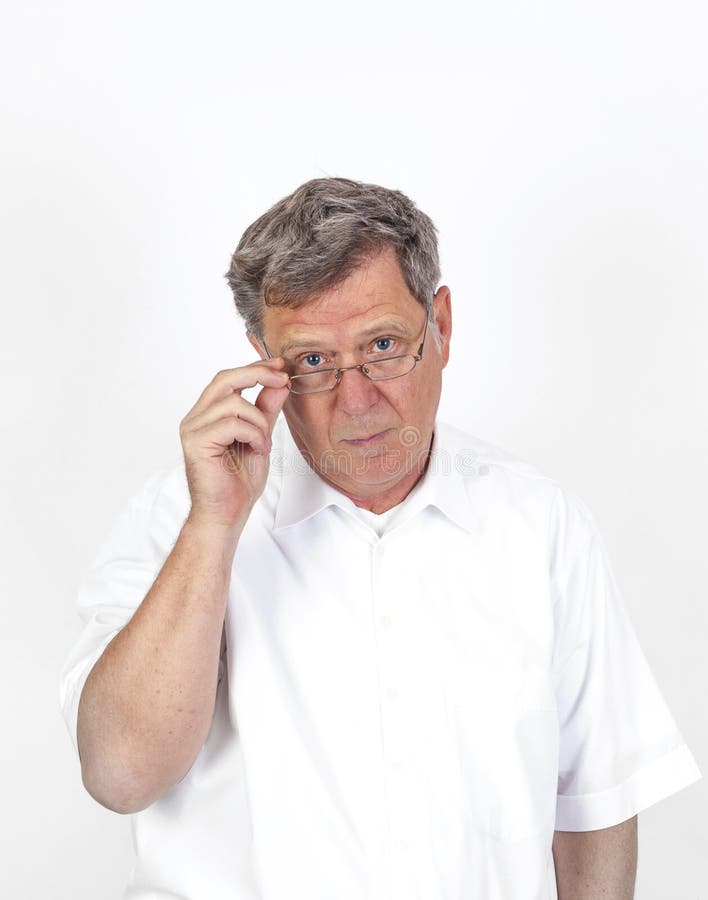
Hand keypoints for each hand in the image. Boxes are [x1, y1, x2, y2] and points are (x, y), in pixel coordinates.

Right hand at [179, 357, 289, 531]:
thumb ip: (266, 411)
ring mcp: (193, 429)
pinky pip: (232, 423)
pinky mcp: (196, 442)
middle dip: (258, 374)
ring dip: (259, 422)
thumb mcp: (260, 438)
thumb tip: (280, 383)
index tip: (280, 366)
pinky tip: (256, 450)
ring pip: (234, 403)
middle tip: (283, 380)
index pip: (229, 379)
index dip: (255, 368)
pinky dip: (253, 435)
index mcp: (208, 415)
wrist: (226, 515)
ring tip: (263, 444)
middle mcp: (195, 418)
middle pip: (225, 378)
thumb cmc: (238, 483)